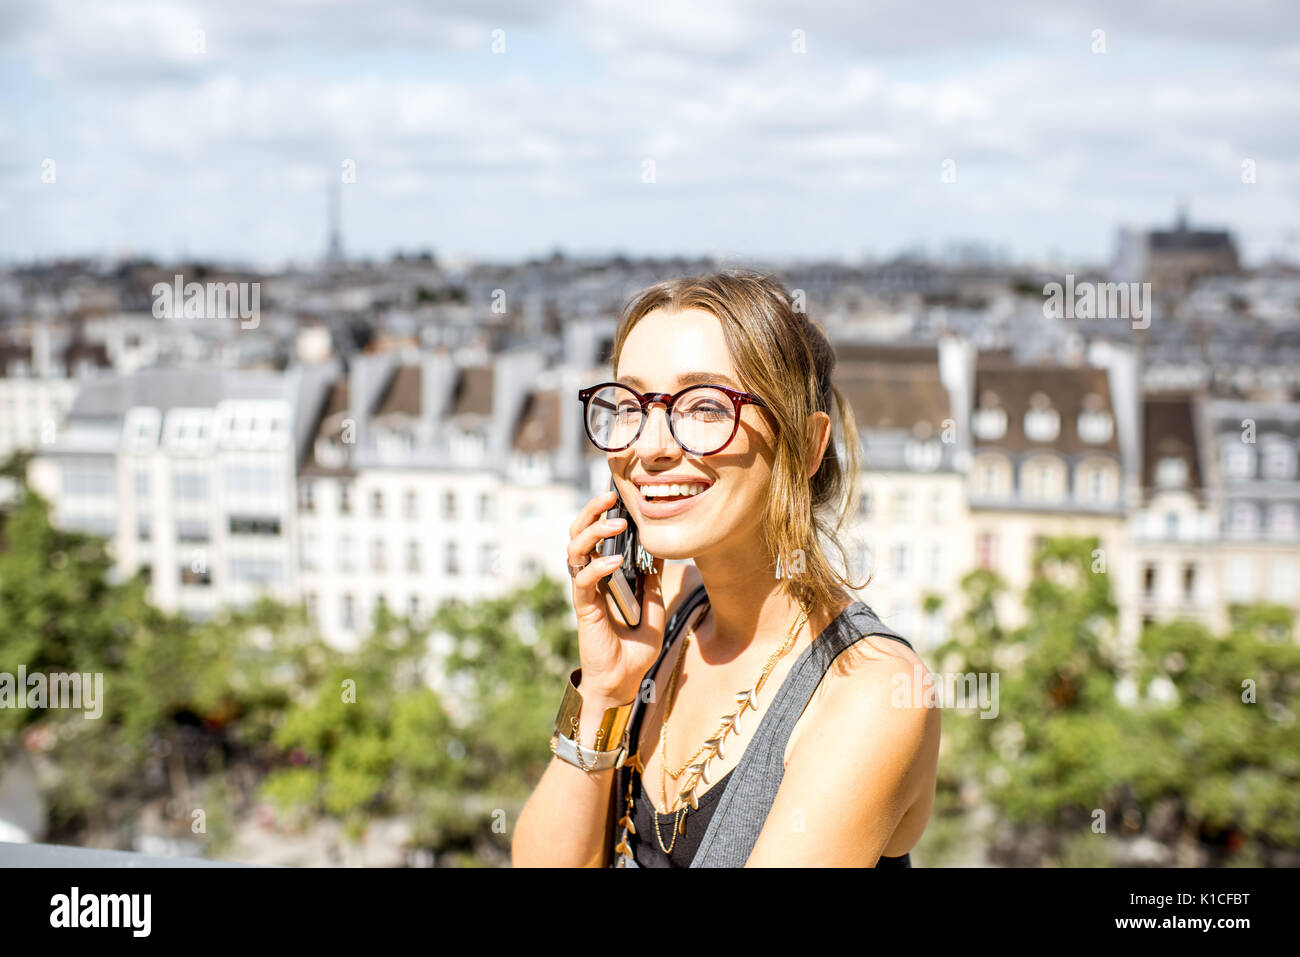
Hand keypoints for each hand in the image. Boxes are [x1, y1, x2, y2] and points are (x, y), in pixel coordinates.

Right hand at [567, 488, 665, 703]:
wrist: (622, 683)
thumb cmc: (634, 650)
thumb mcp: (654, 611)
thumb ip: (653, 584)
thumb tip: (660, 555)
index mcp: (605, 575)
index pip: (597, 535)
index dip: (602, 513)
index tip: (620, 494)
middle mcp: (591, 579)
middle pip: (578, 534)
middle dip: (590, 511)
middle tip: (609, 496)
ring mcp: (585, 592)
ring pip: (575, 551)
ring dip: (593, 531)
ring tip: (616, 522)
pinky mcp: (584, 608)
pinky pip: (584, 581)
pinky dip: (598, 568)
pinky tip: (614, 563)